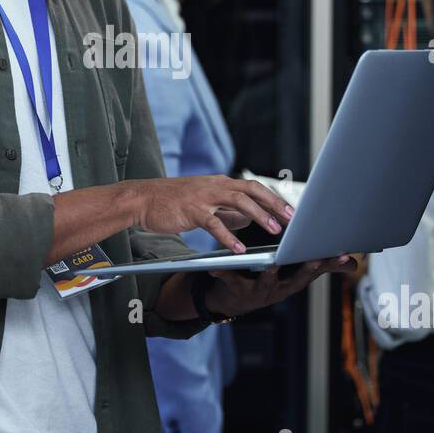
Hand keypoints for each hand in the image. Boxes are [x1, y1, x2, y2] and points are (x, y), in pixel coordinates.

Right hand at [127, 175, 293, 252]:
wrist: (142, 199)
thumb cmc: (174, 202)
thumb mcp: (205, 202)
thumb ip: (227, 211)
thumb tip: (250, 219)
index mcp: (220, 183)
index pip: (254, 188)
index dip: (274, 199)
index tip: (291, 212)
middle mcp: (215, 186)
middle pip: (252, 190)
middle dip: (274, 204)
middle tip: (291, 219)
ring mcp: (203, 197)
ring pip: (238, 202)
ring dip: (258, 216)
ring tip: (273, 231)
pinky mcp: (190, 211)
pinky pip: (213, 224)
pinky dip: (228, 236)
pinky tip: (238, 249)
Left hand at [205, 253, 365, 316]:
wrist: (231, 301)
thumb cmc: (267, 280)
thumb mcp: (294, 275)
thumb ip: (321, 267)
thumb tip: (355, 263)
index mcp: (293, 282)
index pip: (316, 271)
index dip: (330, 264)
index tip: (344, 253)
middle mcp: (280, 290)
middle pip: (297, 280)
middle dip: (308, 268)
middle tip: (318, 257)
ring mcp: (260, 293)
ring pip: (268, 282)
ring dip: (271, 273)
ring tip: (273, 263)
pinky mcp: (238, 291)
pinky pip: (231, 280)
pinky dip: (224, 273)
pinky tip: (216, 266)